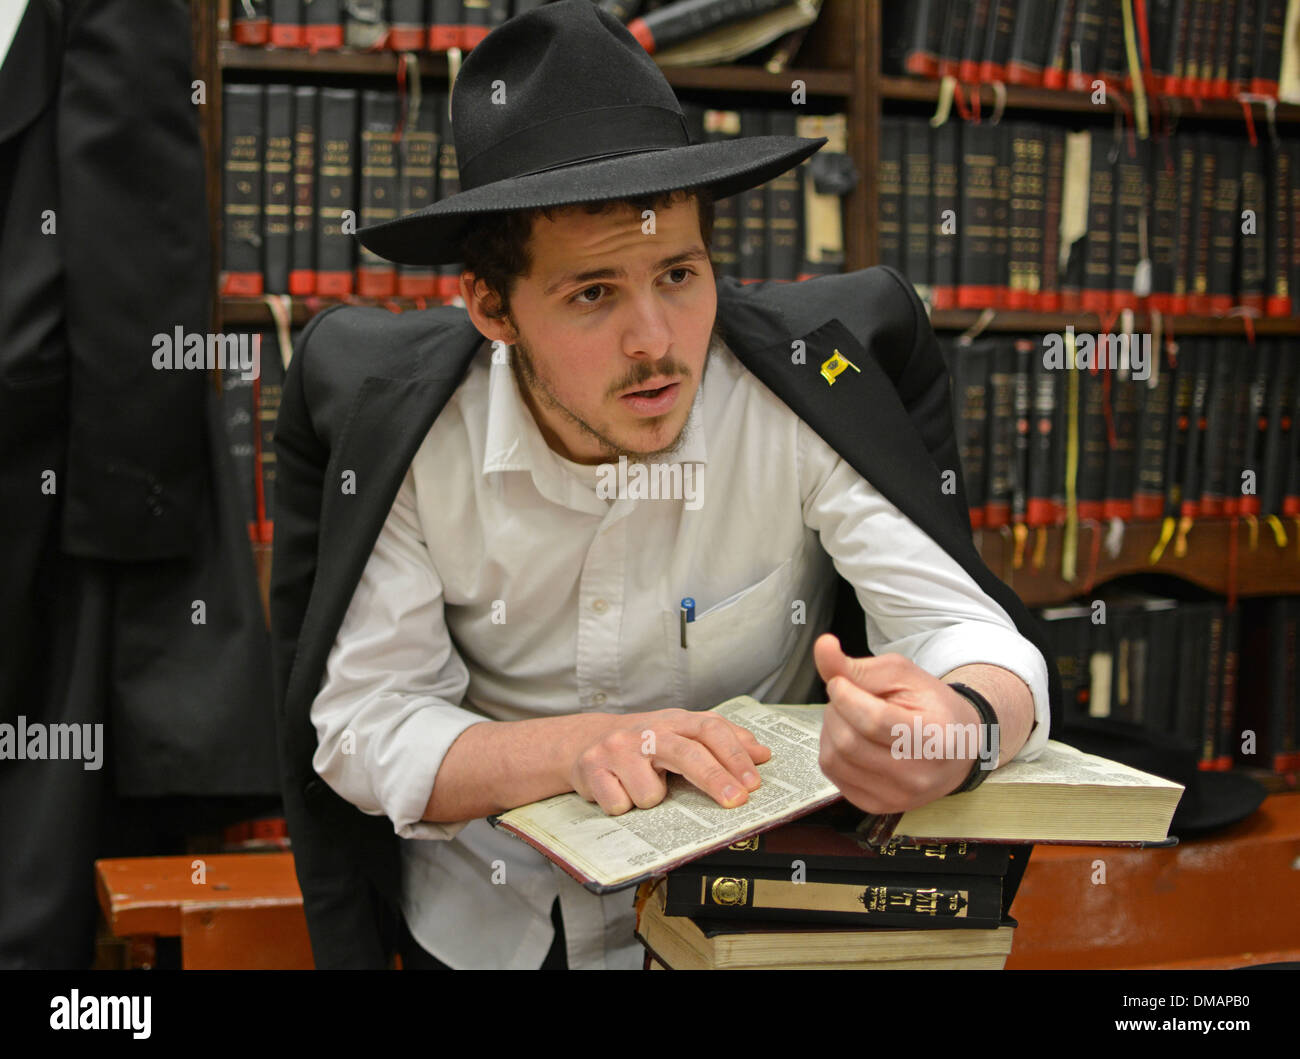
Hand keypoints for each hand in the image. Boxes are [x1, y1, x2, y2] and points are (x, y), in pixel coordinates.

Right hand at [568, 709, 770, 815]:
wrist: (585, 742)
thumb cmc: (644, 744)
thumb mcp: (683, 734)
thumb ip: (723, 741)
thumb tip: (762, 754)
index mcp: (674, 721)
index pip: (710, 729)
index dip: (734, 755)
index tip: (753, 782)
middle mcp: (647, 731)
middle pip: (686, 753)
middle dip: (715, 779)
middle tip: (737, 801)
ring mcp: (618, 749)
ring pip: (650, 792)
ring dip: (651, 800)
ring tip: (641, 787)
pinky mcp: (593, 769)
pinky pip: (620, 805)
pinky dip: (623, 806)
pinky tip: (618, 791)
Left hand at [813, 634, 983, 814]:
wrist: (957, 748)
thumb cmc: (931, 705)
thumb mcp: (903, 675)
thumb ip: (860, 666)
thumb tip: (822, 646)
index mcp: (933, 739)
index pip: (873, 721)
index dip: (845, 695)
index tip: (840, 682)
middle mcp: (917, 776)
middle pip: (849, 741)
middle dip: (836, 710)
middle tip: (847, 697)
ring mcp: (897, 797)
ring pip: (834, 759)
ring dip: (830, 729)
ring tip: (849, 717)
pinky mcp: (877, 806)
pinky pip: (832, 774)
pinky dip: (832, 749)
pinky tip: (851, 738)